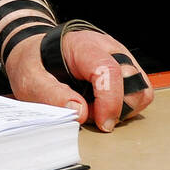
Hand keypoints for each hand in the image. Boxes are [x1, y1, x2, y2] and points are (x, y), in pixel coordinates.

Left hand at [5, 28, 153, 131]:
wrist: (37, 52)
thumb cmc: (34, 63)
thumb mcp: (29, 79)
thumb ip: (51, 95)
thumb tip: (79, 112)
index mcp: (83, 45)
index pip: (108, 70)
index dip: (109, 101)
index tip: (102, 124)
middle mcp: (109, 48)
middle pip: (132, 81)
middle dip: (115, 107)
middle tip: (88, 113)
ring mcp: (121, 58)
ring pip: (141, 90)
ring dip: (121, 109)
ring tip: (93, 109)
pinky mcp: (126, 72)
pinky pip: (139, 94)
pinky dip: (124, 107)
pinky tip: (101, 106)